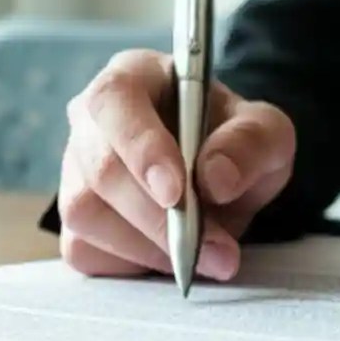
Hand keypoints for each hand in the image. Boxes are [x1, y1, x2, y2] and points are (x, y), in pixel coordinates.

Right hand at [57, 49, 295, 278]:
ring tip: (202, 255)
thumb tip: (216, 179)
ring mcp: (75, 170)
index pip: (116, 102)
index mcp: (132, 76)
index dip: (141, 148)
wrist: (222, 174)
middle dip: (159, 218)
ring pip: (86, 215)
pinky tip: (169, 256)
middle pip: (101, 169)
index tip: (177, 193)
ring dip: (149, 246)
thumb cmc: (233, 139)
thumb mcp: (266, 131)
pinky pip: (85, 251)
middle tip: (215, 249)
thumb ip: (250, 143)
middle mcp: (91, 120)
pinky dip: (132, 263)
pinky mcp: (74, 219)